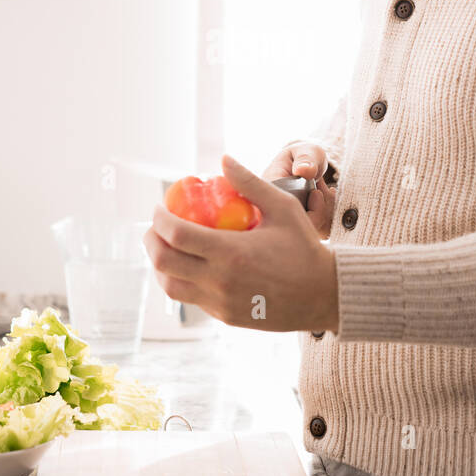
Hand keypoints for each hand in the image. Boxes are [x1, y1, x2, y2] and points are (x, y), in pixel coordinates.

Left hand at [144, 154, 338, 332]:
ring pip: (171, 286)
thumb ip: (250, 183)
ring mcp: (220, 302)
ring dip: (160, 265)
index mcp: (231, 252)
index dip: (159, 219)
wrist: (324, 295)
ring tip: (167, 247)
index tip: (160, 207)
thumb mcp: (282, 208)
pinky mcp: (225, 317)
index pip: (176, 235)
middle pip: (164, 262)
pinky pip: (191, 299)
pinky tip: (190, 265)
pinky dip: (182, 281)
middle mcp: (220, 281)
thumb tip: (223, 159)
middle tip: (156, 227)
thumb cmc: (304, 247)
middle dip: (151, 241)